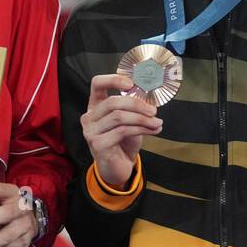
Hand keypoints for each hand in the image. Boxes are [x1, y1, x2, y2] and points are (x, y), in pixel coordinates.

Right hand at [81, 73, 161, 188]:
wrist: (118, 167)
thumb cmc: (123, 141)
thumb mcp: (129, 120)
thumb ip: (133, 108)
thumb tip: (151, 99)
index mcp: (95, 106)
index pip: (97, 84)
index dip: (114, 80)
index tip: (132, 84)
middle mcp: (89, 117)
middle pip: (112, 102)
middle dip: (137, 105)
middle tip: (153, 111)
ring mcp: (91, 131)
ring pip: (119, 117)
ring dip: (142, 119)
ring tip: (156, 123)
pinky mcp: (97, 144)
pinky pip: (122, 131)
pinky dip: (141, 129)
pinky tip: (152, 131)